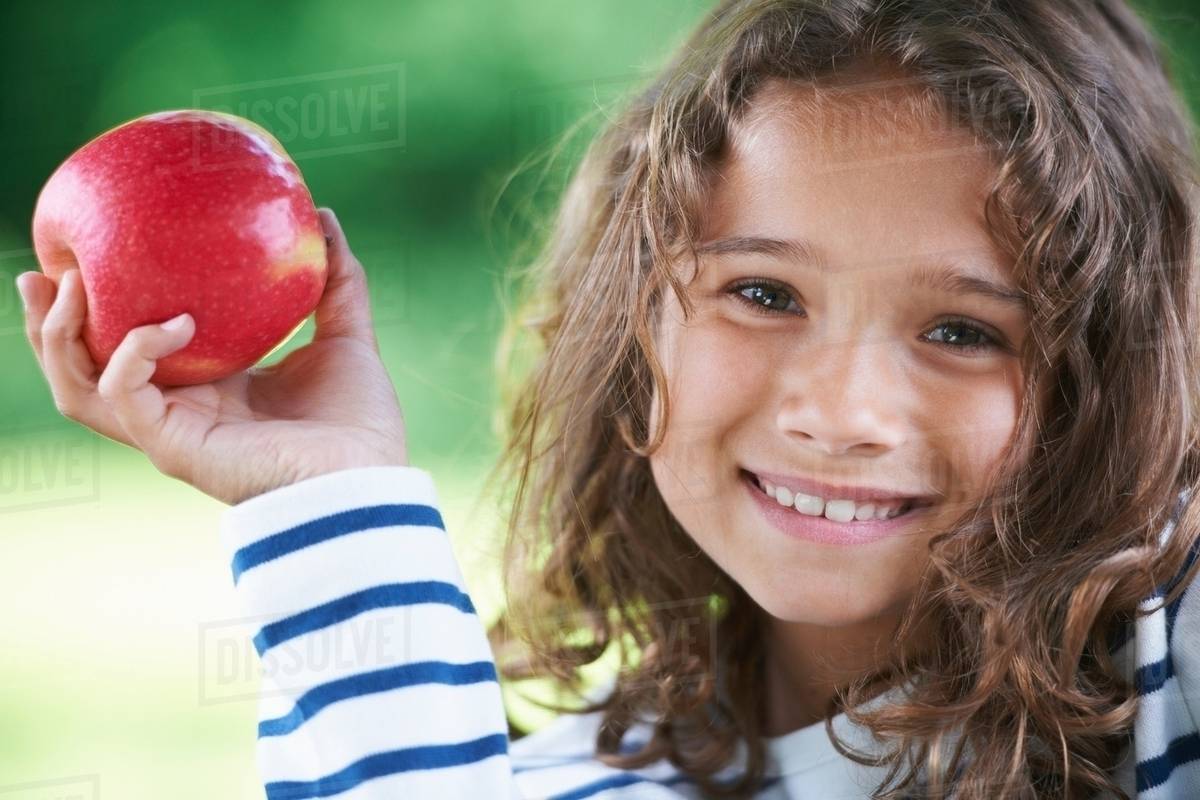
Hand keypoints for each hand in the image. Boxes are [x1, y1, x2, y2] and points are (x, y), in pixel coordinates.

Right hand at [17, 207, 409, 504]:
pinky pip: (121, 392)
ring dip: (59, 335)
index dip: (104, 310)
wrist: (366, 478)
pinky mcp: (171, 445)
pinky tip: (173, 323)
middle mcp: (179, 408)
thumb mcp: (346, 336)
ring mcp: (169, 429)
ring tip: (66, 283)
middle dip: (52, 323)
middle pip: (84, 368)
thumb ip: (337, 281)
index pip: (134, 349)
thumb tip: (328, 216)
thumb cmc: (358, 424)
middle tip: (47, 272)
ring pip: (78, 385)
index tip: (90, 257)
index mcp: (211, 386)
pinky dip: (134, 350)